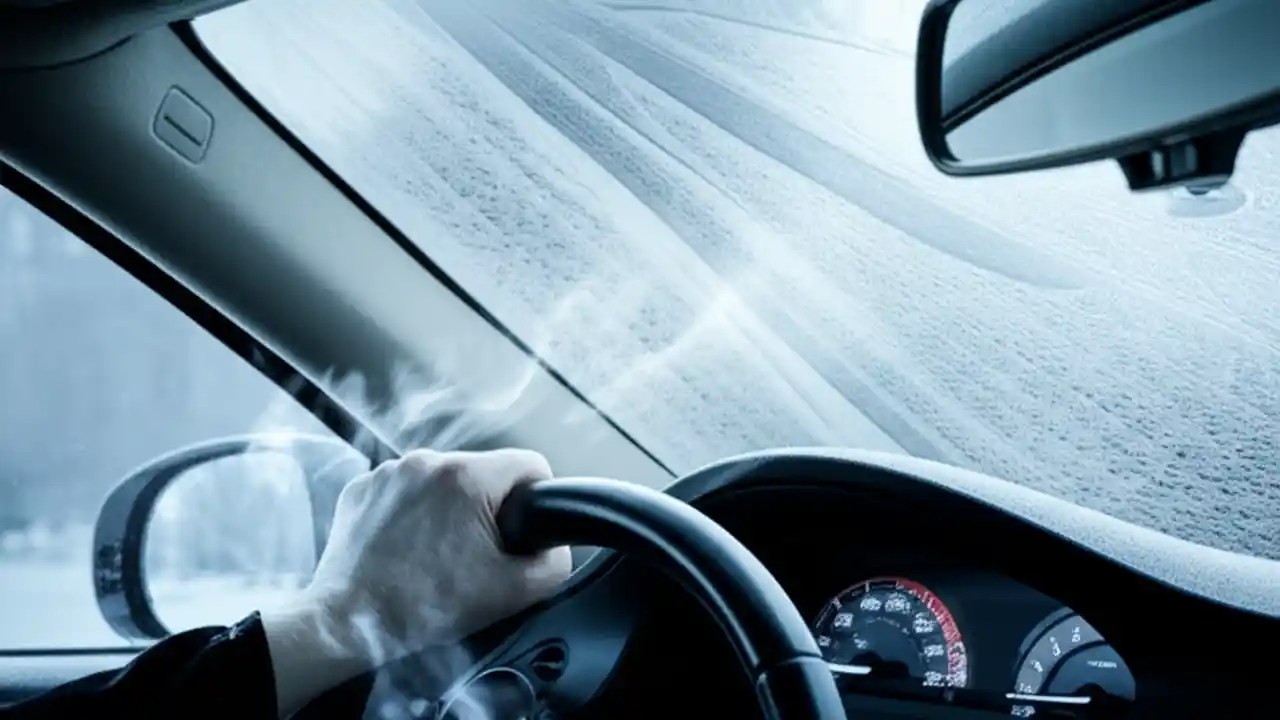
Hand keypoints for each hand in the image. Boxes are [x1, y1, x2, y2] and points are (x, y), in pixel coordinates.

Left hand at [261, 449, 571, 717]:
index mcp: (468, 477)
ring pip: (442, 482)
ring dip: (448, 511)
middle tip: (476, 555)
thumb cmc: (424, 607)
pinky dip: (412, 514)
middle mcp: (427, 462)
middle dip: (488, 509)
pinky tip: (408, 550)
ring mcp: (388, 473)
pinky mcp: (362, 488)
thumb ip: (555, 562)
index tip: (523, 528)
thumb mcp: (514, 592)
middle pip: (484, 473)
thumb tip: (556, 546)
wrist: (349, 623)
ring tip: (437, 555)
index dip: (537, 498)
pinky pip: (405, 491)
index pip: (530, 464)